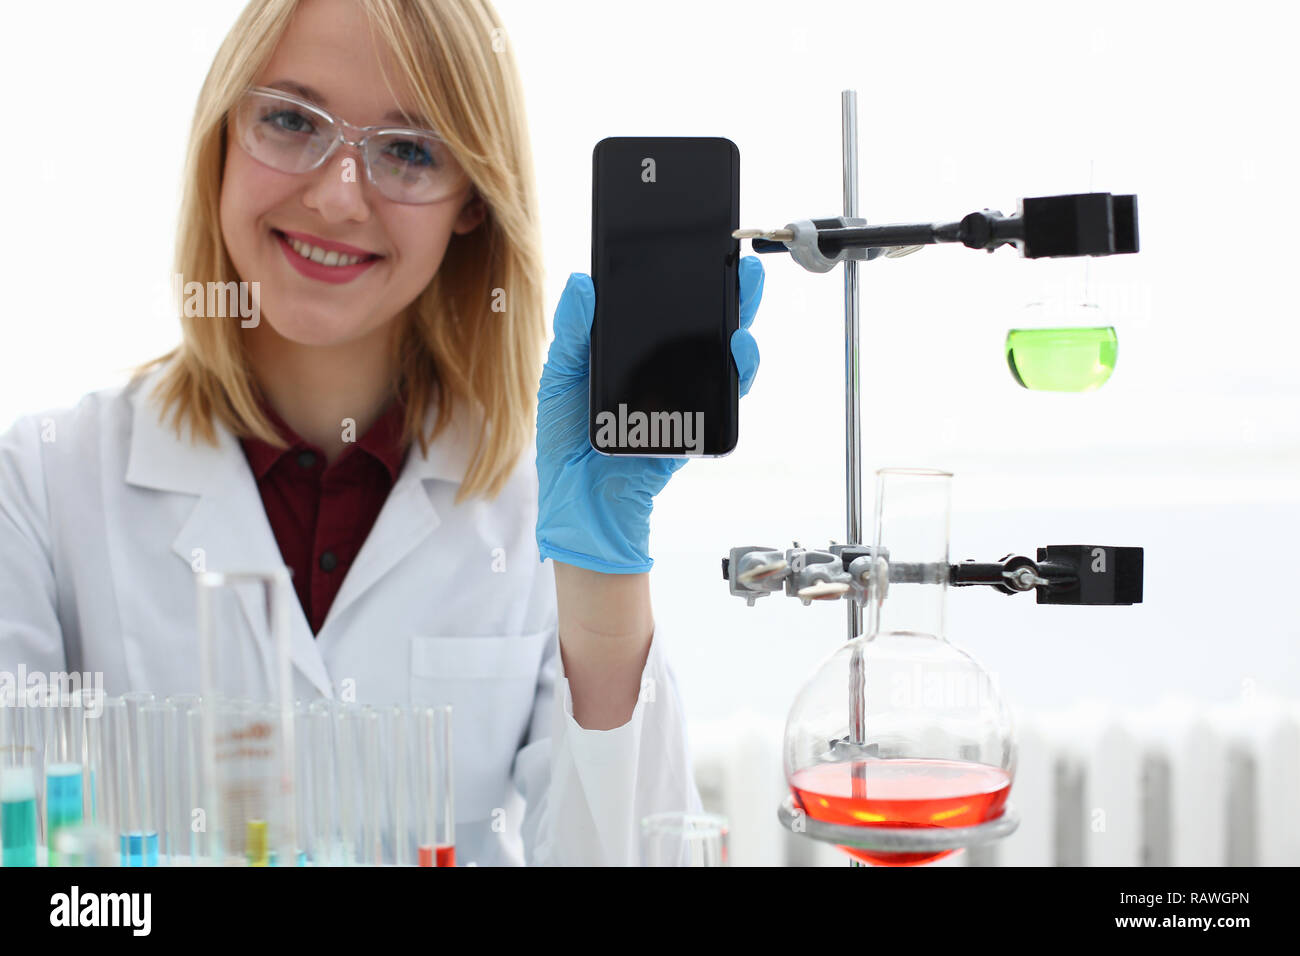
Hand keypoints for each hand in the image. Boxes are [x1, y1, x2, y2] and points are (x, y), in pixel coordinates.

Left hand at [535, 256, 763, 573]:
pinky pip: (725, 396)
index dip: (682, 278)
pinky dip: (737, 373)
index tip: (695, 246)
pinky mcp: (695, 423)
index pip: (661, 308)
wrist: (579, 502)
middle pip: (703, 324)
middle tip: (740, 265)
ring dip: (740, 328)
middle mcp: (662, 369)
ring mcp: (683, 395)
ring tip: (741, 304)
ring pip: (724, 356)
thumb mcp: (560, 377)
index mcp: (630, 351)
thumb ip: (573, 333)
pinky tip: (737, 352)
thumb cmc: (566, 441)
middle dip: (728, 294)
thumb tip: (582, 284)